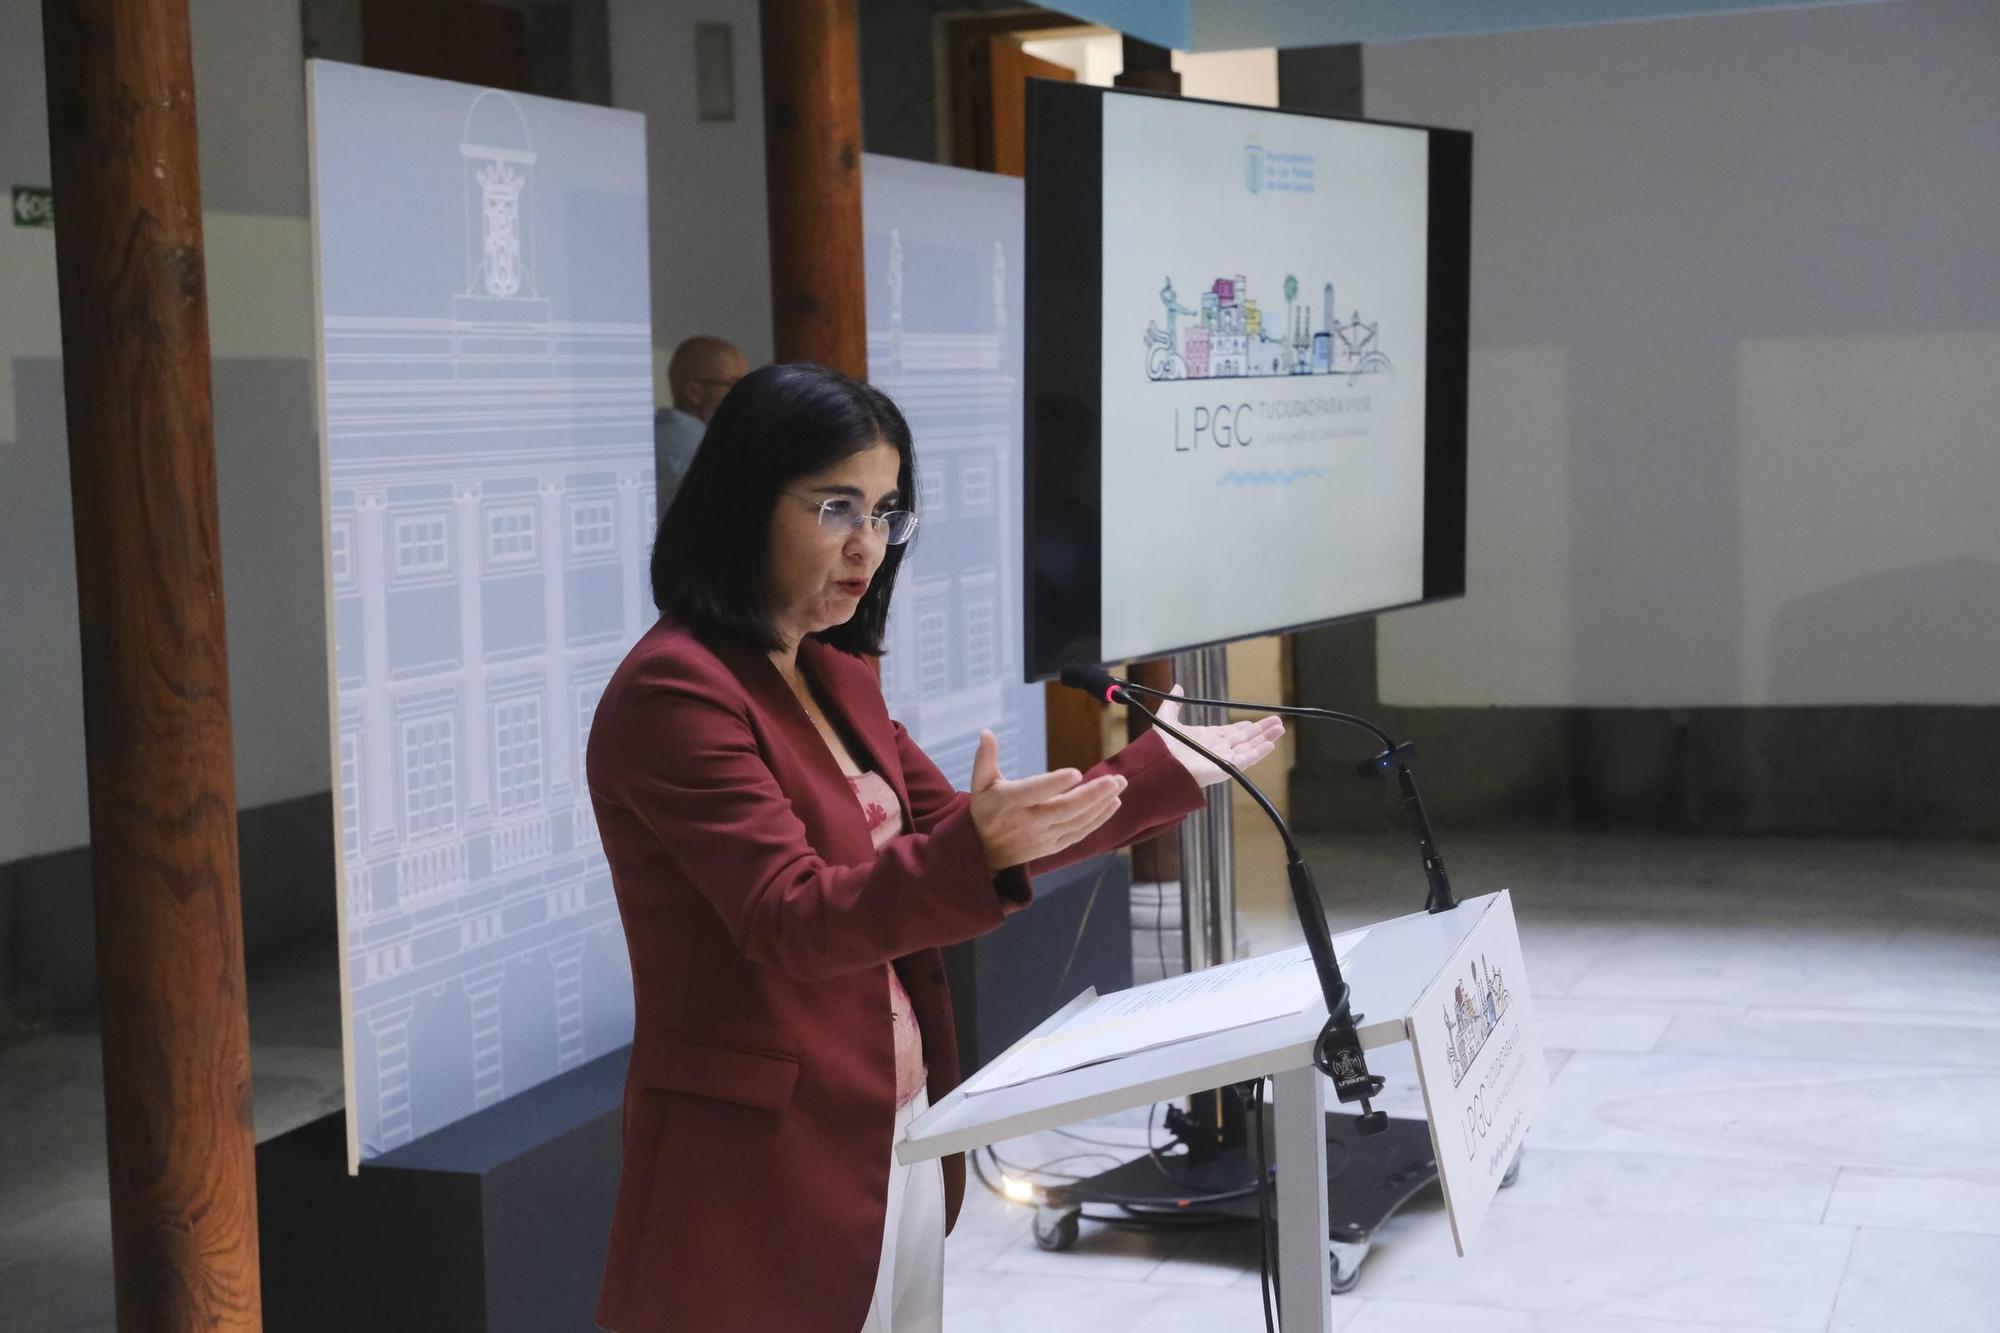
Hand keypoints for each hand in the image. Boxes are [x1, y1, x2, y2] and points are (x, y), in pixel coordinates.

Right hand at [968, 729, 1124, 872]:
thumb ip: (984, 757)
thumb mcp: (979, 784)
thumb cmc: (986, 810)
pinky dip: (1099, 819)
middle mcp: (1028, 821)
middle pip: (1064, 809)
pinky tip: (1113, 803)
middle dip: (1092, 795)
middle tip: (1115, 779)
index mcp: (1009, 802)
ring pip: (1077, 821)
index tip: (1076, 773)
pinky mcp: (1054, 845)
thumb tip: (986, 732)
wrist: (985, 853)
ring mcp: (1043, 836)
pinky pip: (1080, 833)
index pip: (1034, 792)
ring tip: (1120, 785)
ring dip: (1101, 804)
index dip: (1054, 784)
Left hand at [1152, 684, 1284, 787]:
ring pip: (1250, 747)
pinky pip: (1246, 760)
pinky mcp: (1226, 768)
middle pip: (1245, 738)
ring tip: (1280, 729)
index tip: (1254, 722)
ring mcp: (1223, 758)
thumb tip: (1177, 686)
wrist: (1160, 766)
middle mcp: (1217, 748)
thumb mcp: (1166, 718)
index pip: (1230, 732)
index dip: (1244, 727)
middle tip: (1277, 722)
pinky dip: (1259, 752)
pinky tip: (1271, 744)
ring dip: (1266, 738)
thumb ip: (1173, 703)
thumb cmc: (1160, 748)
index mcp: (1206, 738)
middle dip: (1262, 730)